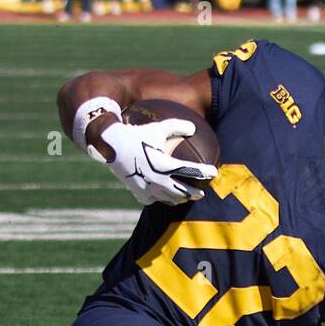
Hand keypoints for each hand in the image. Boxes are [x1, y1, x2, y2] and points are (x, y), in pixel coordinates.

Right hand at [87, 119, 216, 205]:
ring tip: (184, 197)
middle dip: (194, 194)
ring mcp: (147, 188)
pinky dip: (159, 199)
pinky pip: (152, 199)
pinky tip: (162, 196)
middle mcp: (157, 180)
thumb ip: (177, 126)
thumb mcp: (158, 127)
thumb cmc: (136, 133)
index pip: (191, 171)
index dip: (205, 172)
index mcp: (164, 165)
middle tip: (201, 193)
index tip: (213, 172)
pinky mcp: (138, 192)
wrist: (110, 144)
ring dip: (179, 199)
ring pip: (168, 199)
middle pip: (182, 192)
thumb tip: (194, 128)